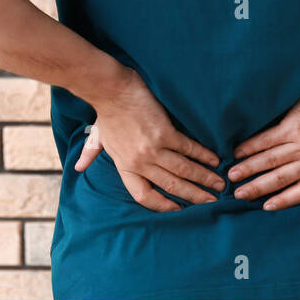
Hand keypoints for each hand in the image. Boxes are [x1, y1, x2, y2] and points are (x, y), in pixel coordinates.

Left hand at [76, 68, 224, 210]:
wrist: (110, 88)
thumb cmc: (106, 111)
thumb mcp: (98, 137)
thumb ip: (91, 154)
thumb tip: (78, 168)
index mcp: (124, 166)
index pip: (144, 196)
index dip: (162, 206)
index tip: (179, 210)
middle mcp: (139, 162)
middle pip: (171, 186)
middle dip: (194, 195)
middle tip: (212, 201)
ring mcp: (153, 148)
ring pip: (183, 170)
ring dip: (204, 178)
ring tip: (220, 184)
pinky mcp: (164, 132)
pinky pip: (188, 149)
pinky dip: (203, 156)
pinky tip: (215, 160)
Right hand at [228, 71, 299, 210]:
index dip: (283, 201)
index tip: (266, 207)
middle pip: (280, 179)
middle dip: (257, 189)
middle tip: (238, 196)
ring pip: (269, 162)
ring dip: (248, 170)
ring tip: (232, 178)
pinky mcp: (290, 126)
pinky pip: (265, 141)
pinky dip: (250, 148)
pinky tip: (237, 153)